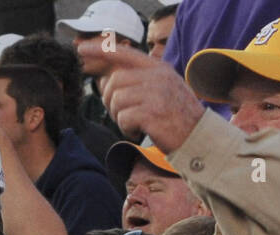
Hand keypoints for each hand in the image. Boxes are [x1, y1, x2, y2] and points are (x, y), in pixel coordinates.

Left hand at [84, 41, 205, 151]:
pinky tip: (139, 132)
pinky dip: (126, 129)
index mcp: (158, 68)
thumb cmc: (175, 117)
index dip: (100, 51)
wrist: (198, 138)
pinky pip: (123, 117)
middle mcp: (157, 76)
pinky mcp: (152, 112)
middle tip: (123, 114)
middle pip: (115, 81)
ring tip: (134, 124)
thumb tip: (103, 80)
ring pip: (116, 99)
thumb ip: (135, 81)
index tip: (81, 50)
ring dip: (118, 116)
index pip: (123, 53)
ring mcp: (156, 93)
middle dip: (110, 100)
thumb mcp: (159, 90)